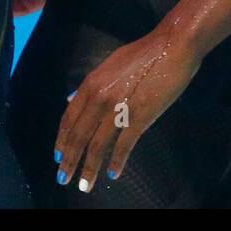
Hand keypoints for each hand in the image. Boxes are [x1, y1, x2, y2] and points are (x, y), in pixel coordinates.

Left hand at [54, 21, 200, 192]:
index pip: (69, 118)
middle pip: (79, 136)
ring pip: (97, 145)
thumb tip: (71, 98)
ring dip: (89, 168)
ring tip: (85, 185)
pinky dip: (117, 162)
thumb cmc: (144, 53)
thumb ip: (91, 84)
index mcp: (91, 84)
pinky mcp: (140, 116)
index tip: (58, 156)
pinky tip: (113, 174)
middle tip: (64, 178)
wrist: (172, 46)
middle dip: (70, 160)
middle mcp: (100, 98)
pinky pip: (123, 145)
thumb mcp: (110, 63)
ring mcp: (119, 108)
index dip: (62, 140)